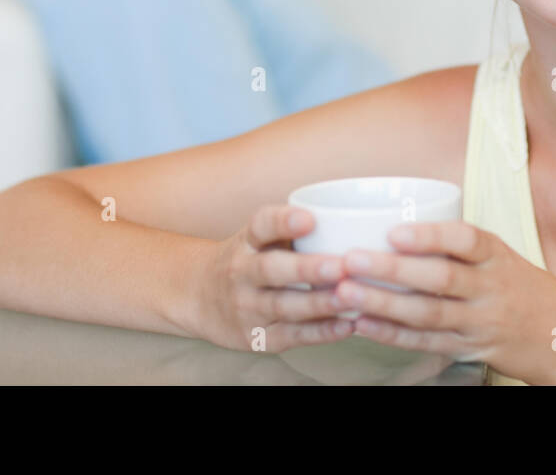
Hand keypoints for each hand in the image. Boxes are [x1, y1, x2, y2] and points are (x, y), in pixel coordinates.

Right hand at [201, 205, 356, 352]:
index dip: (283, 222)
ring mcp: (246, 307)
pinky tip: (346, 325)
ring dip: (319, 303)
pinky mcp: (257, 337)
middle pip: (271, 269)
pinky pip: (290, 335)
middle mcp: (241, 272)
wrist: (199, 297)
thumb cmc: (248, 261)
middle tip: (341, 265)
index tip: (309, 218)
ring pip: (283, 305)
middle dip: (307, 269)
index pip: (260, 226)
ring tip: (350, 296)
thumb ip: (295, 230)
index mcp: (246, 242)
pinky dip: (319, 332)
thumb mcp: (259, 238)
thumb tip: (356, 219)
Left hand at [334, 220, 555, 383]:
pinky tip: (364, 324)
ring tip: (346, 292)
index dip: (430, 236)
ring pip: (429, 314)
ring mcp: (482, 322)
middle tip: (352, 259)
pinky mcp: (472, 350)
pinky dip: (394, 335)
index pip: (466, 240)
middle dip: (393, 269)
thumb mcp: (504, 258)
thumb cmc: (524, 289)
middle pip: (441, 278)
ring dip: (383, 304)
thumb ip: (462, 245)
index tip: (393, 231)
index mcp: (498, 256)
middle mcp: (492, 288)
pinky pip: (428, 343)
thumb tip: (398, 223)